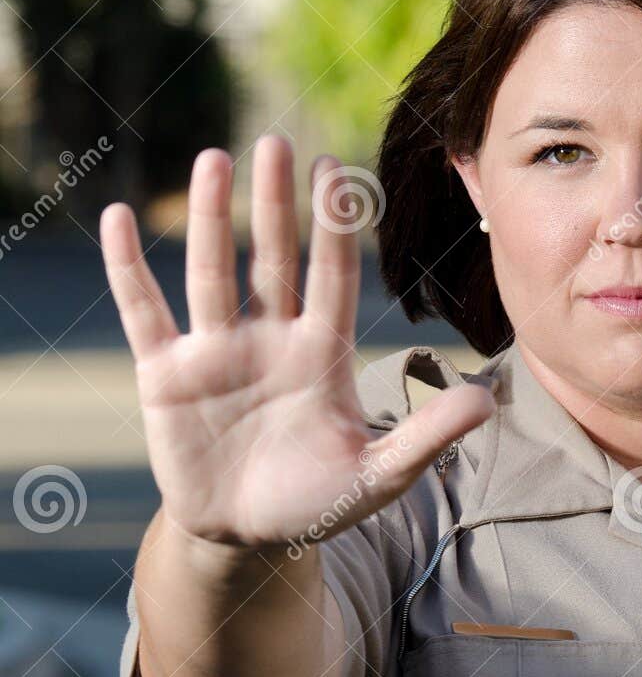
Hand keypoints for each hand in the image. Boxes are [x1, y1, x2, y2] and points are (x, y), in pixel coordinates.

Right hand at [100, 137, 494, 548]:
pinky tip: (119, 216)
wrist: (247, 536)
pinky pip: (144, 312)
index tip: (337, 171)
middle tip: (277, 141)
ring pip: (211, 273)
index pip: (332, 277)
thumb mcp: (379, 474)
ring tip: (213, 159)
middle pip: (273, 261)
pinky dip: (128, 268)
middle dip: (276, 205)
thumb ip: (427, 436)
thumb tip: (487, 403)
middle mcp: (269, 340)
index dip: (334, 227)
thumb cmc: (319, 499)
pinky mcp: (165, 375)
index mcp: (322, 355)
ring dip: (212, 219)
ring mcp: (215, 352)